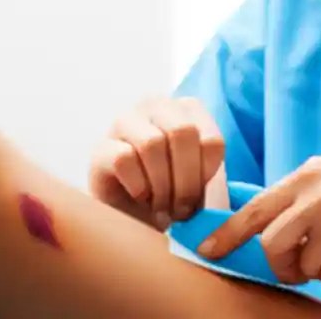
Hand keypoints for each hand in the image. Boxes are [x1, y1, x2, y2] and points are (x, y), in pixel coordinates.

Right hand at [89, 96, 227, 230]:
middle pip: (183, 132)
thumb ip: (214, 178)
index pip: (211, 139)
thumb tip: (220, 202)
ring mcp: (125, 122)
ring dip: (161, 185)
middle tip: (180, 208)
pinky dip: (138, 186)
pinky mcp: (100, 147)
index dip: (207, 174)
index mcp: (187, 109)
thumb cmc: (173, 193)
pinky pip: (124, 159)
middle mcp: (156, 105)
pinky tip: (139, 197)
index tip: (199, 194)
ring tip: (161, 205)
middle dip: (186, 180)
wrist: (134, 216)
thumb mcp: (201, 182)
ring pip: (152, 143)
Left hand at [197, 157, 320, 291]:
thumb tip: (271, 228)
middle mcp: (319, 193)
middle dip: (282, 265)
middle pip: (270, 243)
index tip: (205, 249)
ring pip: (303, 266)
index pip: (256, 206)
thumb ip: (311, 196)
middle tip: (301, 268)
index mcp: (314, 173)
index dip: (227, 232)